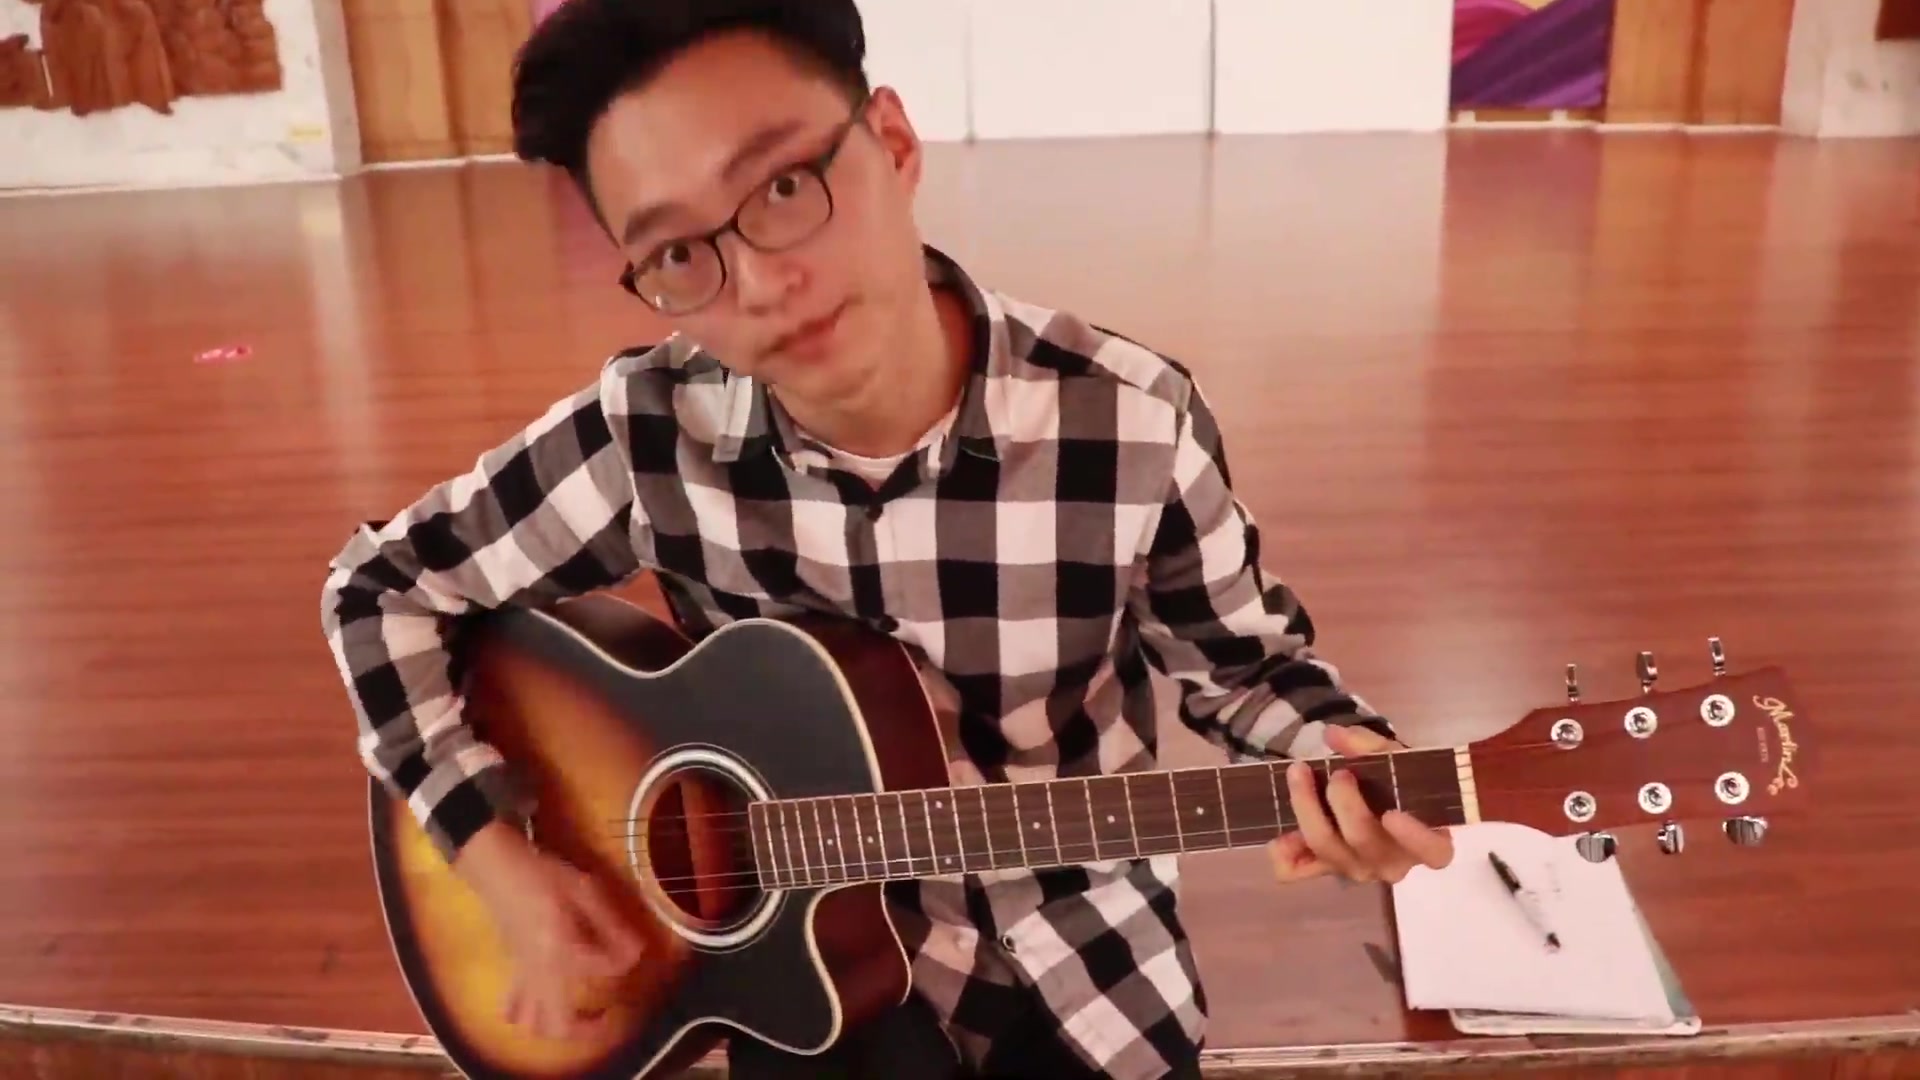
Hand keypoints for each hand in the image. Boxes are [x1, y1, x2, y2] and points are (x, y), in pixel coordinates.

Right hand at [454, 821, 647, 1040]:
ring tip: (582, 1013)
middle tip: (609, 1014)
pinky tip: (552, 1000)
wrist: (496, 867)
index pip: (603, 968)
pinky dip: (531, 1014)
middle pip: (558, 1024)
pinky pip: (514, 1008)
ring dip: (558, 1027)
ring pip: (532, 1024)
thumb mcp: (583, 889)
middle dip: (588, 1028)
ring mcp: (523, 974)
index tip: (635, 949)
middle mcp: (539, 970)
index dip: (625, 960)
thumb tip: (635, 951)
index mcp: (560, 947)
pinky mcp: (513, 970)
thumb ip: (609, 923)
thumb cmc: (542, 874)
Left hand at [1267, 725, 1454, 885]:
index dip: (1414, 837)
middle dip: (1344, 803)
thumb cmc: (1397, 781)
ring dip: (1306, 808)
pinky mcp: (1325, 870)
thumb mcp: (1393, 757)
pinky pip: (1296, 871)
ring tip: (1299, 772)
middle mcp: (1393, 864)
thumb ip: (1369, 746)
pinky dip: (1284, 853)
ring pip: (1326, 849)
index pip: (1432, 852)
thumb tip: (1334, 736)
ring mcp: (1357, 869)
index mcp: (1426, 843)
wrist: (1378, 799)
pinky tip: (1281, 834)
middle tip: (1338, 773)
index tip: (1392, 814)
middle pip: (1363, 841)